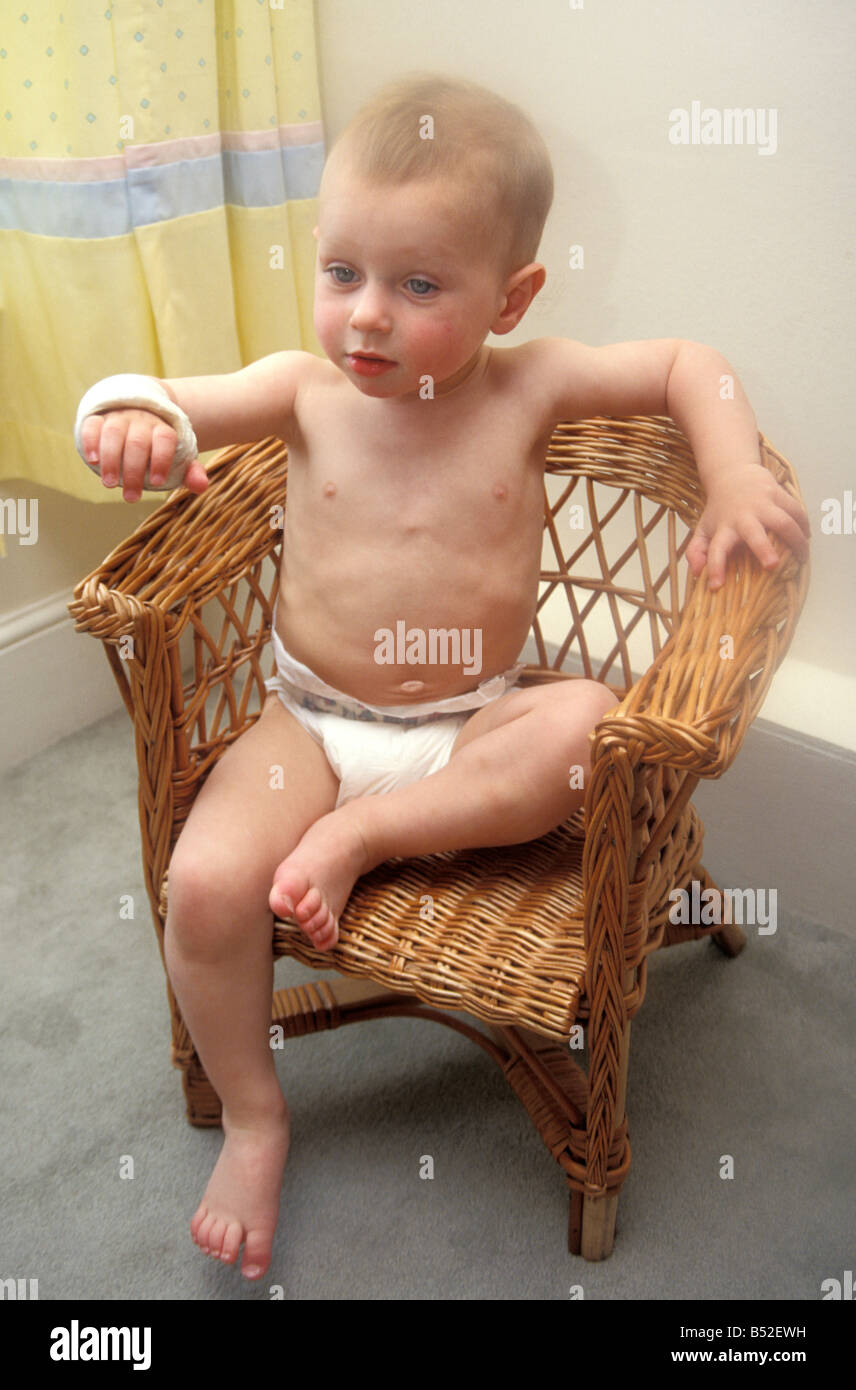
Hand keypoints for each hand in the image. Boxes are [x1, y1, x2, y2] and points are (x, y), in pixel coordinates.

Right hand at [79, 408, 208, 499]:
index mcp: (162, 428)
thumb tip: (201, 487)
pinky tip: (93, 460)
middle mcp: (140, 420)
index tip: (157, 482)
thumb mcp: (176, 458)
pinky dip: (91, 442)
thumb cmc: (157, 447)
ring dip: (111, 459)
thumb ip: (189, 472)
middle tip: (131, 497)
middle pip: (138, 442)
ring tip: (110, 484)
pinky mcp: (98, 419)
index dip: (161, 459)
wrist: (137, 414)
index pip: (164, 439)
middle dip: (134, 471)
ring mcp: (118, 418)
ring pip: (113, 433)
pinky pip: (92, 426)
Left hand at [685, 463, 809, 588]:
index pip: (715, 549)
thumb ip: (696, 551)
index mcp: (723, 528)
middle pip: (754, 533)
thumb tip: (696, 573)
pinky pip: (796, 509)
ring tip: (802, 557)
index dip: (715, 567)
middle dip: (763, 549)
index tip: (716, 586)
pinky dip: (804, 524)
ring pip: (784, 521)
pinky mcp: (777, 492)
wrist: (731, 474)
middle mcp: (742, 516)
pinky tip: (806, 536)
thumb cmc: (719, 510)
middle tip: (772, 565)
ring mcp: (761, 503)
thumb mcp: (703, 529)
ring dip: (796, 540)